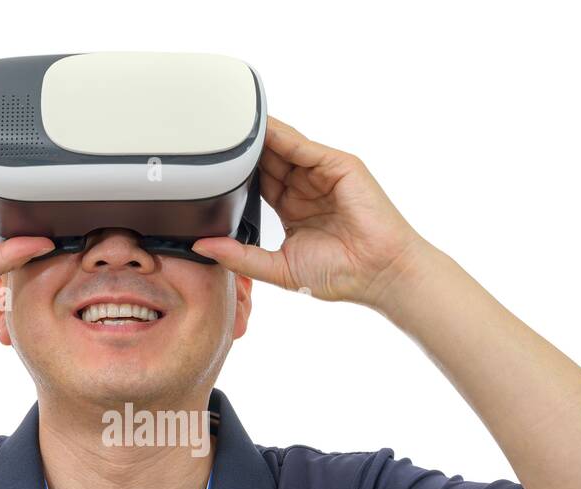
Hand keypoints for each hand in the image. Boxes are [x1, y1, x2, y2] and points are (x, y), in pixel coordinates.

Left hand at [190, 116, 428, 311]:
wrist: (378, 274)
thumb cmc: (339, 275)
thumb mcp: (278, 268)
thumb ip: (241, 257)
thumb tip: (202, 247)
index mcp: (291, 208)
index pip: (258, 182)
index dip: (234, 173)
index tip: (205, 165)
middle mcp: (306, 187)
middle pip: (267, 160)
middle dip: (241, 149)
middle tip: (208, 135)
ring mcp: (323, 174)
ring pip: (283, 148)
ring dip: (257, 136)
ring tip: (227, 121)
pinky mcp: (339, 166)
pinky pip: (303, 147)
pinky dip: (282, 136)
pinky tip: (259, 130)